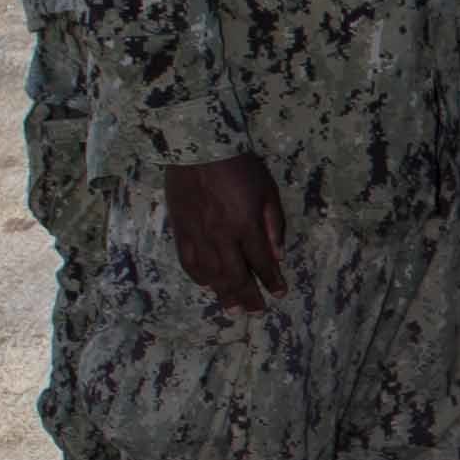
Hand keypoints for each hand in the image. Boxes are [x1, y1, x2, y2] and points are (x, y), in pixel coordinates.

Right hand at [164, 152, 285, 312]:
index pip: (261, 262)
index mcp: (246, 225)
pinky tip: (207, 285)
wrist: (198, 147)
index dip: (271, 280)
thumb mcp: (266, 190)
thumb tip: (278, 256)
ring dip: (224, 294)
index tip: (279, 294)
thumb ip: (273, 225)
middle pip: (236, 275)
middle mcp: (221, 236)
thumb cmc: (238, 166)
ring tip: (233, 309)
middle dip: (249, 296)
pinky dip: (199, 277)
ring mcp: (198, 235)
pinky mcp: (180, 230)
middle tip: (256, 312)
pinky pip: (188, 261)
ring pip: (211, 274)